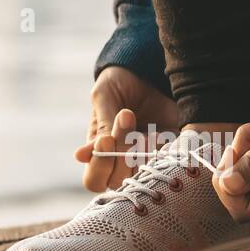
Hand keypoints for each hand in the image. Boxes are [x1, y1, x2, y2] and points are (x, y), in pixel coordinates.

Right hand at [74, 66, 178, 191]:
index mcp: (99, 153)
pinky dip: (162, 148)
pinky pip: (168, 161)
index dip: (99, 168)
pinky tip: (157, 130)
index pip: (94, 181)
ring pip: (143, 174)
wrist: (147, 69)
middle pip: (119, 181)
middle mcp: (122, 161)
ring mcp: (147, 157)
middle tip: (126, 116)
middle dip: (122, 152)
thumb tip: (80, 156)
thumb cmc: (118, 84)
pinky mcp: (169, 148)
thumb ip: (100, 126)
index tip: (105, 140)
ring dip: (143, 151)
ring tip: (144, 127)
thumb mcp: (104, 98)